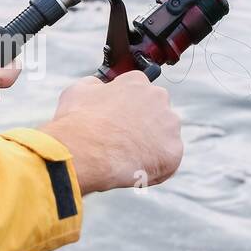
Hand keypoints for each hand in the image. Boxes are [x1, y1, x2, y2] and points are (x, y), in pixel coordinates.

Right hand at [36, 72, 182, 194]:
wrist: (86, 151)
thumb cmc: (79, 122)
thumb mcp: (78, 91)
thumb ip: (94, 85)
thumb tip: (97, 86)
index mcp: (137, 82)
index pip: (138, 91)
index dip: (126, 108)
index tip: (116, 120)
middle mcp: (158, 98)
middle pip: (155, 112)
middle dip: (142, 125)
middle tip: (122, 140)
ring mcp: (169, 125)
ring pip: (163, 136)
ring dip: (150, 145)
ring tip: (126, 157)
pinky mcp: (173, 151)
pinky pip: (167, 160)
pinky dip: (154, 166)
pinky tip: (134, 168)